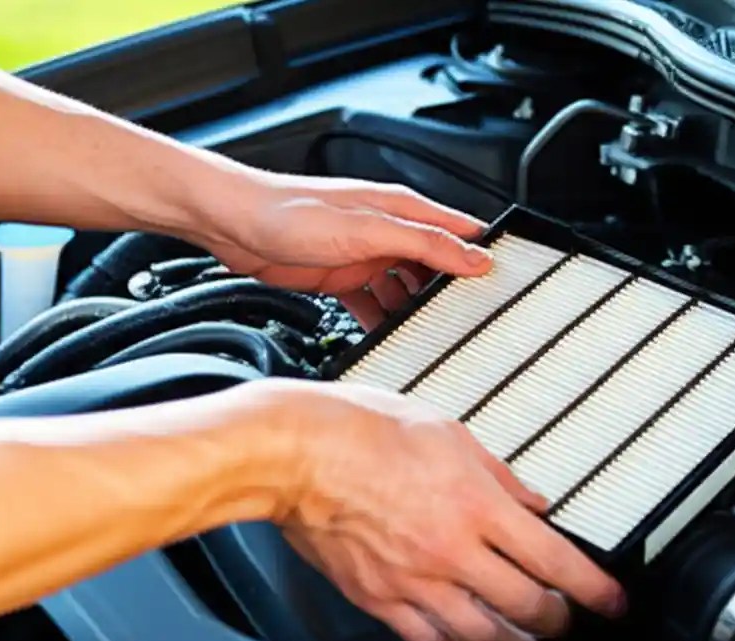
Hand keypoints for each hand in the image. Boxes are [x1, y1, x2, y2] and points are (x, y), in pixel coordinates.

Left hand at [191, 170, 493, 329]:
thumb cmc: (288, 210)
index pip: (458, 233)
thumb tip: (473, 255)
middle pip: (434, 267)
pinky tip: (387, 337)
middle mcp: (386, 231)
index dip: (483, 257)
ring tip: (426, 335)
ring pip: (404, 290)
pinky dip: (381, 321)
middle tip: (466, 323)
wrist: (231, 223)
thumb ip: (423, 242)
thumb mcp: (367, 229)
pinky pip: (373, 305)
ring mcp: (364, 256)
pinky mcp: (340, 278)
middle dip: (449, 293)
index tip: (503, 286)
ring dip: (413, 312)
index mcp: (400, 209)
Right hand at [257, 379, 626, 640]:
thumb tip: (532, 500)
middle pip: (528, 607)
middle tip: (568, 624)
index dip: (594, 590)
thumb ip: (498, 474)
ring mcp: (417, 580)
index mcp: (478, 505)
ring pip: (484, 636)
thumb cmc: (362, 430)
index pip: (556, 561)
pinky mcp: (381, 598)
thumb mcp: (449, 432)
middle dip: (559, 623)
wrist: (296, 453)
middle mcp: (454, 550)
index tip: (612, 602)